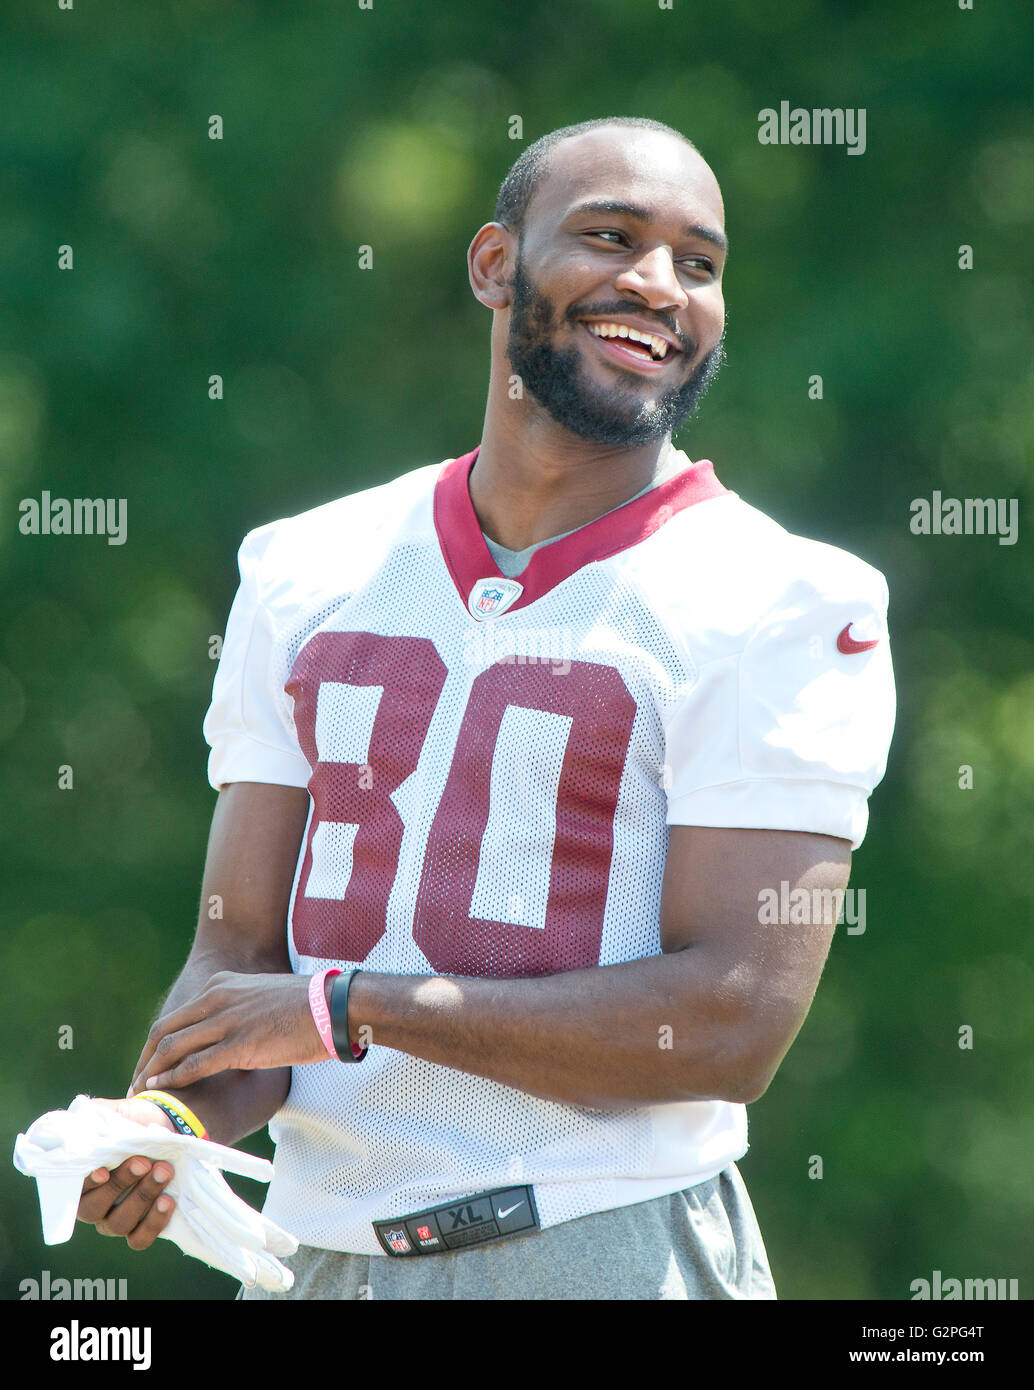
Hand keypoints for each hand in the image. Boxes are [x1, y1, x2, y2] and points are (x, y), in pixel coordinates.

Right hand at [76, 1098, 177, 1249]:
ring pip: (120, 1222)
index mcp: (80, 1180)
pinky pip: (140, 1238)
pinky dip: (153, 1222)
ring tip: (164, 1172)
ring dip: (142, 1197)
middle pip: (94, 1209)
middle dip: (120, 1184)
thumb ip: (94, 1117)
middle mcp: (93, 1205)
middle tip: (143, 1162)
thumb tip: (76, 1121)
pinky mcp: (140, 1229)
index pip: (73, 1189)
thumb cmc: (135, 1123)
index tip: (103, 1169)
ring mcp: (116, 1220)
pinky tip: (167, 1200)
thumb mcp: (116, 1113)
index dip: (87, 1183)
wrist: (169, 1127)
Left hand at [128, 971, 326, 1094]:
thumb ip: (239, 1012)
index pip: (176, 1017)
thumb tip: (231, 1039)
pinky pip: (194, 1063)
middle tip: (137, 1084)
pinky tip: (163, 1089)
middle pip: (165, 1031)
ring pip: (173, 1047)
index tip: (150, 1066)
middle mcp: (218, 998)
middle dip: (146, 1060)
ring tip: (143, 1093)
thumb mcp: (261, 999)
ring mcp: (227, 1020)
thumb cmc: (306, 1007)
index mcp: (222, 985)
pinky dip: (173, 1078)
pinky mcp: (240, 1043)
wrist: (334, 1006)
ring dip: (153, 1073)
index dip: (157, 1045)